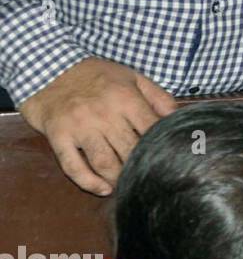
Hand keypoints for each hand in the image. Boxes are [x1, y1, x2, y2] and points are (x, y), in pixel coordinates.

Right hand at [19, 57, 176, 194]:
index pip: (152, 130)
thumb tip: (178, 119)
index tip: (170, 159)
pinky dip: (89, 182)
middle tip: (152, 177)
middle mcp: (104, 114)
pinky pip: (73, 167)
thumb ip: (158, 97)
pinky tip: (103, 189)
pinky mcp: (58, 137)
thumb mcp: (132, 77)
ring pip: (105, 163)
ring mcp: (79, 127)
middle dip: (142, 167)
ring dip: (119, 178)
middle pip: (130, 150)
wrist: (47, 69)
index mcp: (126, 99)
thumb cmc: (96, 75)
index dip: (163, 147)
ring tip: (130, 185)